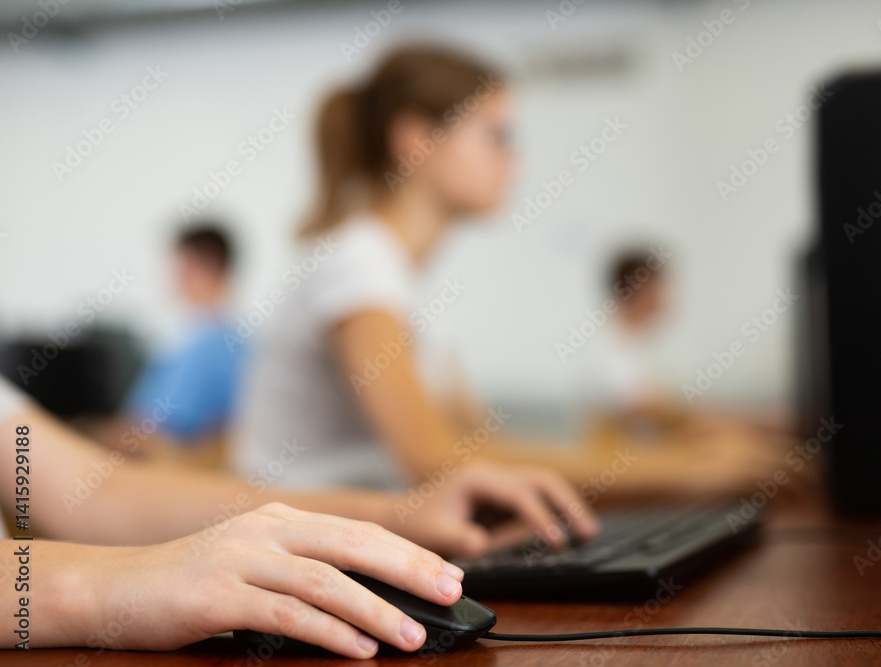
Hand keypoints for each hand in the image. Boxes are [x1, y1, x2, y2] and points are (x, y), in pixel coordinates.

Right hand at [51, 503, 464, 656]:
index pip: (359, 531)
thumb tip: (370, 602)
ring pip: (326, 581)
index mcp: (280, 520)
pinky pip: (286, 614)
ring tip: (412, 636)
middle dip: (409, 570)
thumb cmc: (189, 584)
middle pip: (354, 545)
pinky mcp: (218, 594)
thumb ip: (302, 572)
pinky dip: (329, 632)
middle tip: (450, 593)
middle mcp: (266, 530)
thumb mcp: (253, 564)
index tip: (448, 574)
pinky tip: (357, 648)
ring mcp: (241, 559)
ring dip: (376, 610)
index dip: (409, 553)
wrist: (111, 588)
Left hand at [390, 460, 600, 557]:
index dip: (542, 516)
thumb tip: (481, 543)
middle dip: (568, 504)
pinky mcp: (503, 497)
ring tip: (588, 532)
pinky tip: (570, 529)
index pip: (520, 493)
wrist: (402, 518)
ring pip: (545, 484)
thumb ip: (458, 538)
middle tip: (588, 532)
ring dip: (568, 505)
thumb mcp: (434, 535)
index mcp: (476, 478)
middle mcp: (493, 474)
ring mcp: (500, 483)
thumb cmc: (416, 526)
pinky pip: (537, 498)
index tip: (557, 541)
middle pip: (542, 479)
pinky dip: (557, 510)